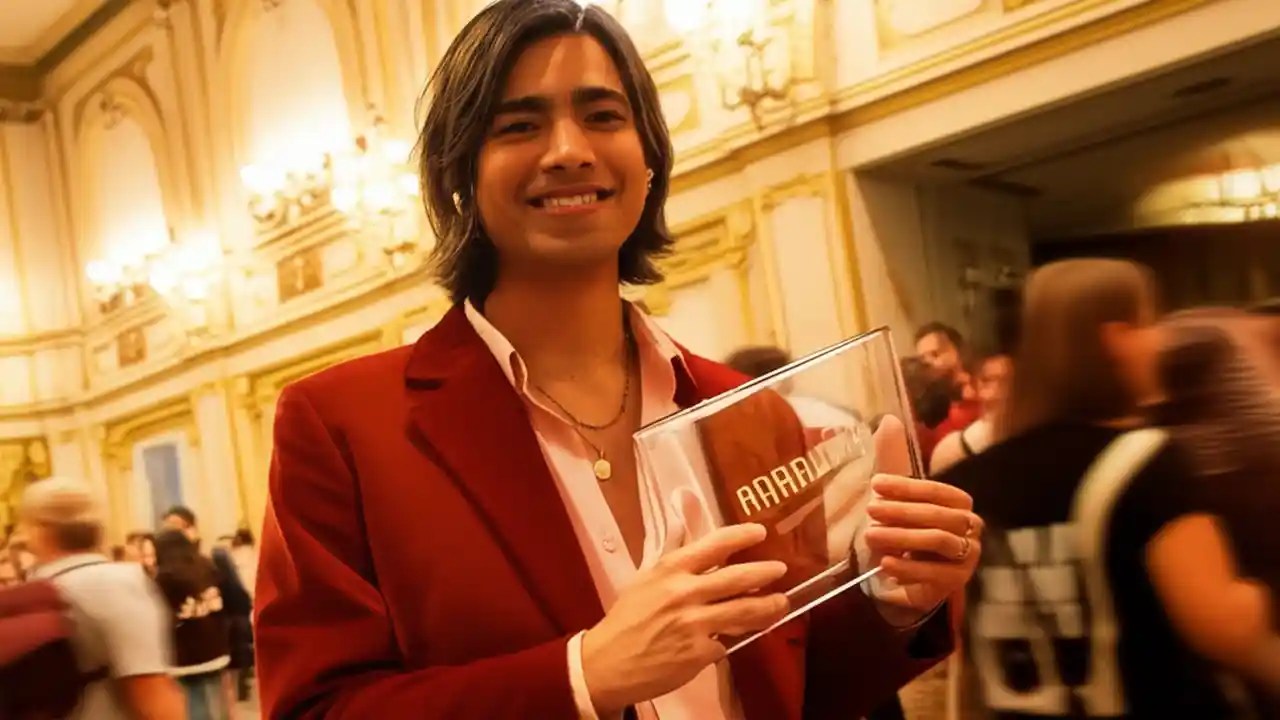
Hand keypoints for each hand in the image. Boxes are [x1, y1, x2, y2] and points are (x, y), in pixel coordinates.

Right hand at [581, 523, 788, 714]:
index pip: (714, 545)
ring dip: (768, 607)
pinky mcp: (700, 653)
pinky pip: (726, 643)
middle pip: (738, 578)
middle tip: (780, 570)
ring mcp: (694, 624)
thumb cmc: (626, 619)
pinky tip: (734, 639)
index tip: (760, 532)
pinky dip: (729, 640)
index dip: (741, 536)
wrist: (608, 663)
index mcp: (670, 570)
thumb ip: (676, 565)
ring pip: (743, 612)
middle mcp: (685, 593)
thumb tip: (701, 547)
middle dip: (765, 572)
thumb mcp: (645, 580)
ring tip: (781, 603)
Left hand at [863, 475, 981, 622]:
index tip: (876, 484)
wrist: (919, 579)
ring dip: (902, 536)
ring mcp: (968, 554)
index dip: (906, 486)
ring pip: (938, 540)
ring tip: (871, 535)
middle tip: (871, 508)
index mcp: (960, 503)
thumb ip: (894, 499)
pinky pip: (932, 572)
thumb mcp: (903, 516)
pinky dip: (906, 567)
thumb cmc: (912, 537)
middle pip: (937, 514)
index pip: (935, 491)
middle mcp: (970, 526)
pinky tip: (885, 563)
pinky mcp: (957, 580)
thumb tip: (877, 483)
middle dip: (901, 510)